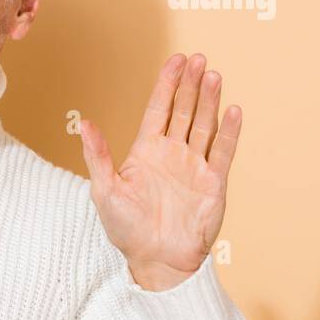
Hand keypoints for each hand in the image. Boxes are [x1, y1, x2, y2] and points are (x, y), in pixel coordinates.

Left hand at [79, 53, 241, 291]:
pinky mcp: (213, 183)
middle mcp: (172, 154)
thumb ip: (98, 156)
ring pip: (205, 125)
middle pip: (184, 111)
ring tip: (214, 75)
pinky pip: (223, 152)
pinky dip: (229, 132)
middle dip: (190, 84)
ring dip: (209, 100)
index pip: (158, 110)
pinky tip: (233, 110)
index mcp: (145, 152)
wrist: (156, 261)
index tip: (175, 60)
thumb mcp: (105, 190)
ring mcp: (194, 166)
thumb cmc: (126, 229)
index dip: (166, 85)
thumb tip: (86, 123)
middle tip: (199, 58)